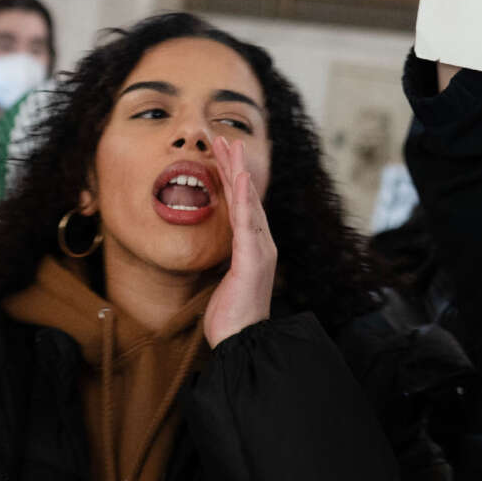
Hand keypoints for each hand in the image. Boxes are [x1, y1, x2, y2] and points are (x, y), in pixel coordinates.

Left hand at [202, 134, 276, 347]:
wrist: (242, 342)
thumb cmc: (232, 317)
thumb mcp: (225, 281)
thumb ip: (227, 262)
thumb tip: (220, 252)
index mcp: (254, 248)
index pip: (242, 206)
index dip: (232, 179)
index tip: (222, 155)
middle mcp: (261, 245)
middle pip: (247, 197)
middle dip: (235, 166)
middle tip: (224, 139)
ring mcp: (260, 251)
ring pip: (249, 204)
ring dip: (239, 173)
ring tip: (231, 148)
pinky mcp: (252, 261)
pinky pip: (248, 224)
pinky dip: (246, 199)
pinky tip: (241, 179)